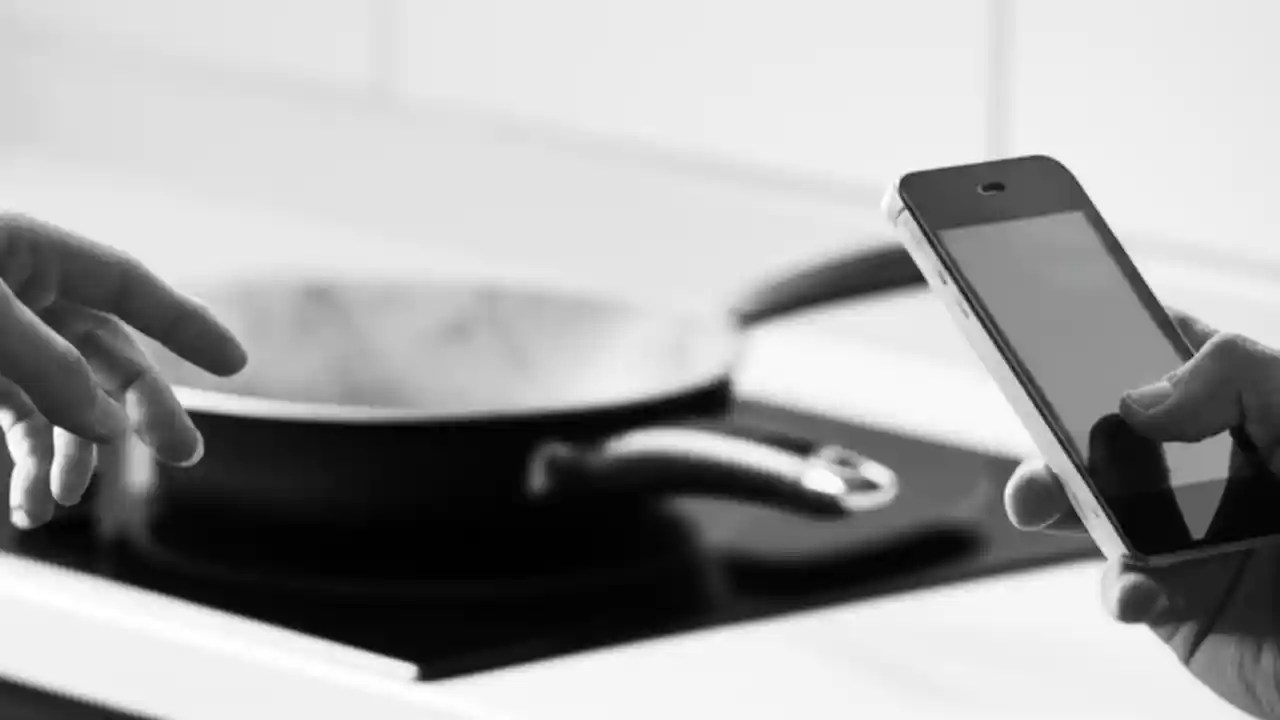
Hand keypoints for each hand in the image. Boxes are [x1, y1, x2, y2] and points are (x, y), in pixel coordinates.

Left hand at [0, 212, 245, 528]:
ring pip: (64, 400)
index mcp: (31, 254)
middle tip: (184, 453)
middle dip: (143, 409)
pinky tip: (31, 508)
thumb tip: (107, 426)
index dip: (186, 323)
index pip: (129, 286)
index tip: (235, 364)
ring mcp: (2, 339)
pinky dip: (29, 469)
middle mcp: (24, 296)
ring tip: (69, 499)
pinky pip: (18, 426)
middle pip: (108, 355)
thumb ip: (45, 367)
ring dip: (74, 454)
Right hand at [1005, 310, 1279, 718]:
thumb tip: (1139, 397)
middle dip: (1056, 420)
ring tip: (1038, 501)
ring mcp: (1192, 534)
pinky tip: (1136, 589)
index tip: (1055, 317)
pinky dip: (1117, 588)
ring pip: (1096, 504)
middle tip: (1033, 418)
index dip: (1112, 328)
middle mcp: (1215, 467)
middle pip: (1110, 426)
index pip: (1171, 350)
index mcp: (1249, 409)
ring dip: (1056, 498)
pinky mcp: (1181, 601)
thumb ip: (1236, 377)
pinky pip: (1125, 586)